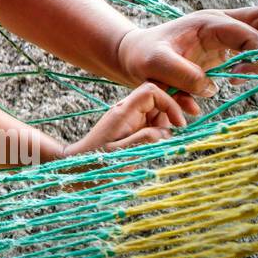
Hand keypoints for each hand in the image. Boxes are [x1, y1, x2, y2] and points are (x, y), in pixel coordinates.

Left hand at [68, 82, 188, 154]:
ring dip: (164, 128)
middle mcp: (126, 111)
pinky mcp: (129, 128)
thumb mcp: (122, 152)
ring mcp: (128, 119)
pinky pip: (149, 124)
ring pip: (156, 113)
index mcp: (124, 112)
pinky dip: (157, 134)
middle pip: (157, 100)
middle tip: (171, 137)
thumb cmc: (97, 162)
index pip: (151, 91)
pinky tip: (150, 148)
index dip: (170, 103)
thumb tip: (165, 132)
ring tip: (155, 146)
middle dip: (170, 116)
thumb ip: (144, 139)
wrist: (78, 166)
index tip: (180, 124)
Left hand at [115, 5, 257, 113]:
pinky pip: (255, 48)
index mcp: (209, 23)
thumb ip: (180, 75)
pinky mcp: (225, 50)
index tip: (237, 80)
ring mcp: (225, 35)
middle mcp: (222, 25)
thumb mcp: (153, 65)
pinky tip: (238, 81)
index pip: (251, 32)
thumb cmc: (142, 57)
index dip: (256, 57)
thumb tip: (212, 87)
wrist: (132, 56)